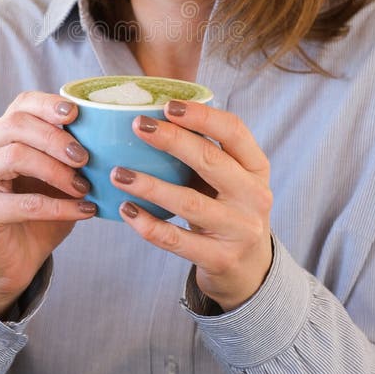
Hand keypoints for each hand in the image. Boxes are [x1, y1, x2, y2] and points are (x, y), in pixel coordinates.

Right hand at [0, 91, 95, 317]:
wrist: (16, 261)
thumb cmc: (40, 211)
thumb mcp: (57, 176)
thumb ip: (70, 153)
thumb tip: (109, 133)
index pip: (21, 104)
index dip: (49, 104)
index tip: (77, 113)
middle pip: (15, 125)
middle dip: (56, 138)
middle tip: (85, 157)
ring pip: (14, 156)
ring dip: (56, 170)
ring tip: (84, 186)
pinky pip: (24, 203)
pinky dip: (59, 206)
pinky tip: (84, 211)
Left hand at [110, 100, 272, 311]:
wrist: (250, 268)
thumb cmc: (229, 209)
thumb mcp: (231, 178)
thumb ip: (206, 152)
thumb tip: (154, 116)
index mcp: (256, 167)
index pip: (234, 131)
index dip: (201, 115)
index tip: (168, 105)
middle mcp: (254, 196)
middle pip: (210, 160)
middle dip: (171, 140)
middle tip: (138, 126)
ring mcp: (239, 230)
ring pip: (189, 202)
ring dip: (150, 185)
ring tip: (118, 173)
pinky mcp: (220, 258)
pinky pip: (176, 239)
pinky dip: (148, 224)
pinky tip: (126, 209)